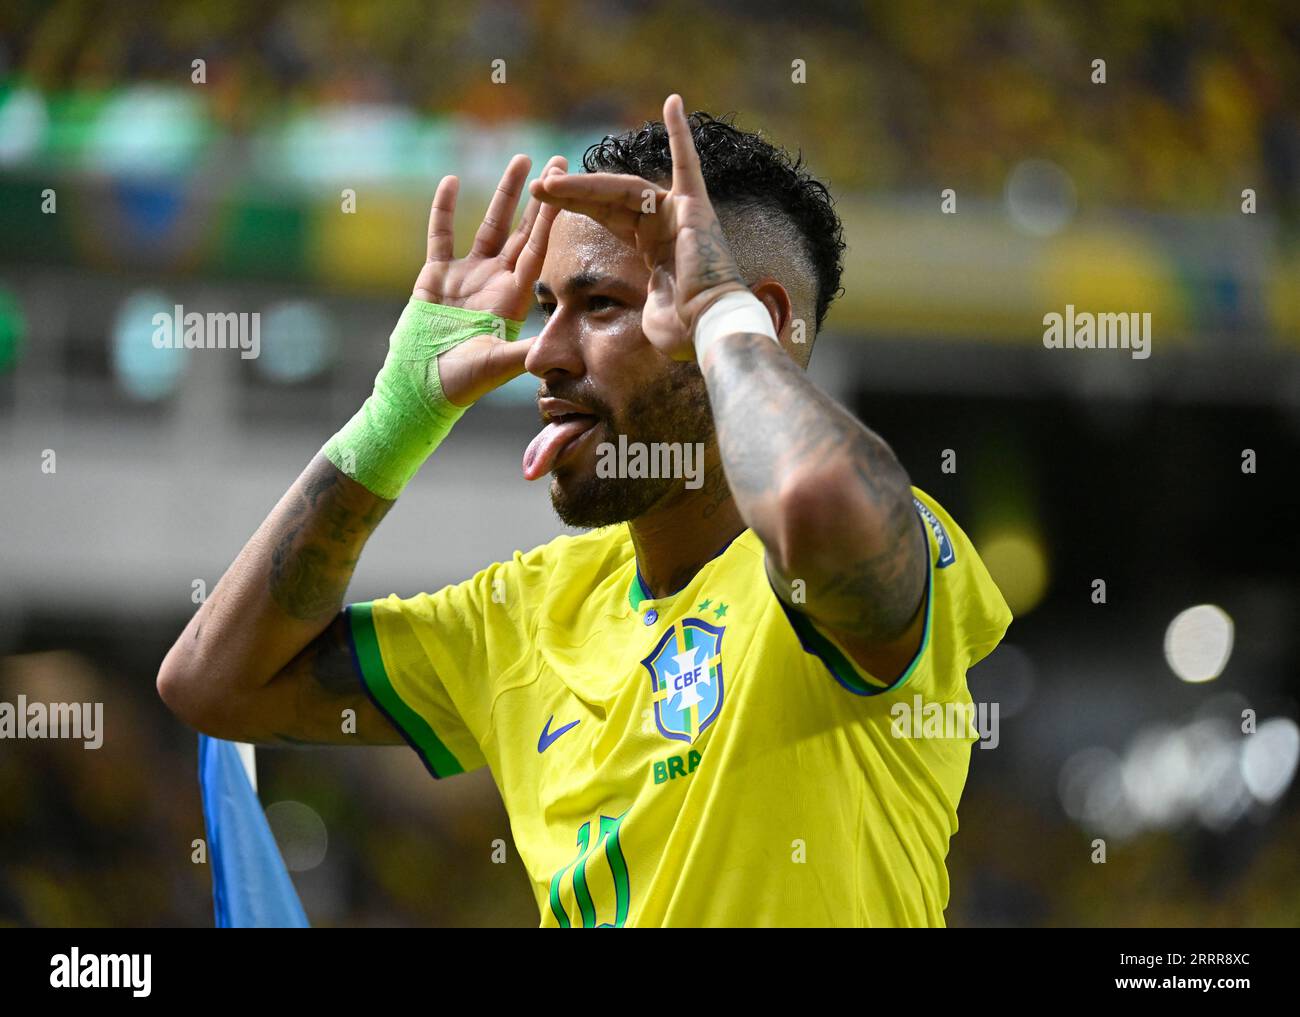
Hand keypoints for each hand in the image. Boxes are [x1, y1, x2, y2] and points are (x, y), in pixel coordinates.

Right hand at [414, 154, 567, 404]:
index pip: (537, 250)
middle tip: (555, 161)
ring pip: (489, 225)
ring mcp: (468, 276)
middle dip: (539, 197)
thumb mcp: (496, 365)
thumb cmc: (461, 381)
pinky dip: (443, 209)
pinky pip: (441, 235)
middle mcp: (496, 281)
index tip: (569, 189)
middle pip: (522, 230)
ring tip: (520, 161)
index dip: (551, 219)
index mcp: (514, 298)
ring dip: (504, 193)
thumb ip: (521, 352)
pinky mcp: (437, 275)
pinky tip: (451, 181)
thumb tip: (553, 352)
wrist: (423, 386)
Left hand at [528, 94, 748, 359]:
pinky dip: (682, 132)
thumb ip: (645, 302)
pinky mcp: (693, 207)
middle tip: (538, 188)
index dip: (579, 206)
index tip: (547, 199)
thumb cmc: (683, 330)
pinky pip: (688, 164)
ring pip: (625, 189)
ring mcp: (681, 212)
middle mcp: (668, 224)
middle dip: (573, 194)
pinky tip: (673, 101)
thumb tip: (644, 321)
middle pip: (612, 199)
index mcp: (656, 247)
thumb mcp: (650, 313)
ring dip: (586, 185)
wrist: (708, 329)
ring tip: (550, 183)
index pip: (611, 216)